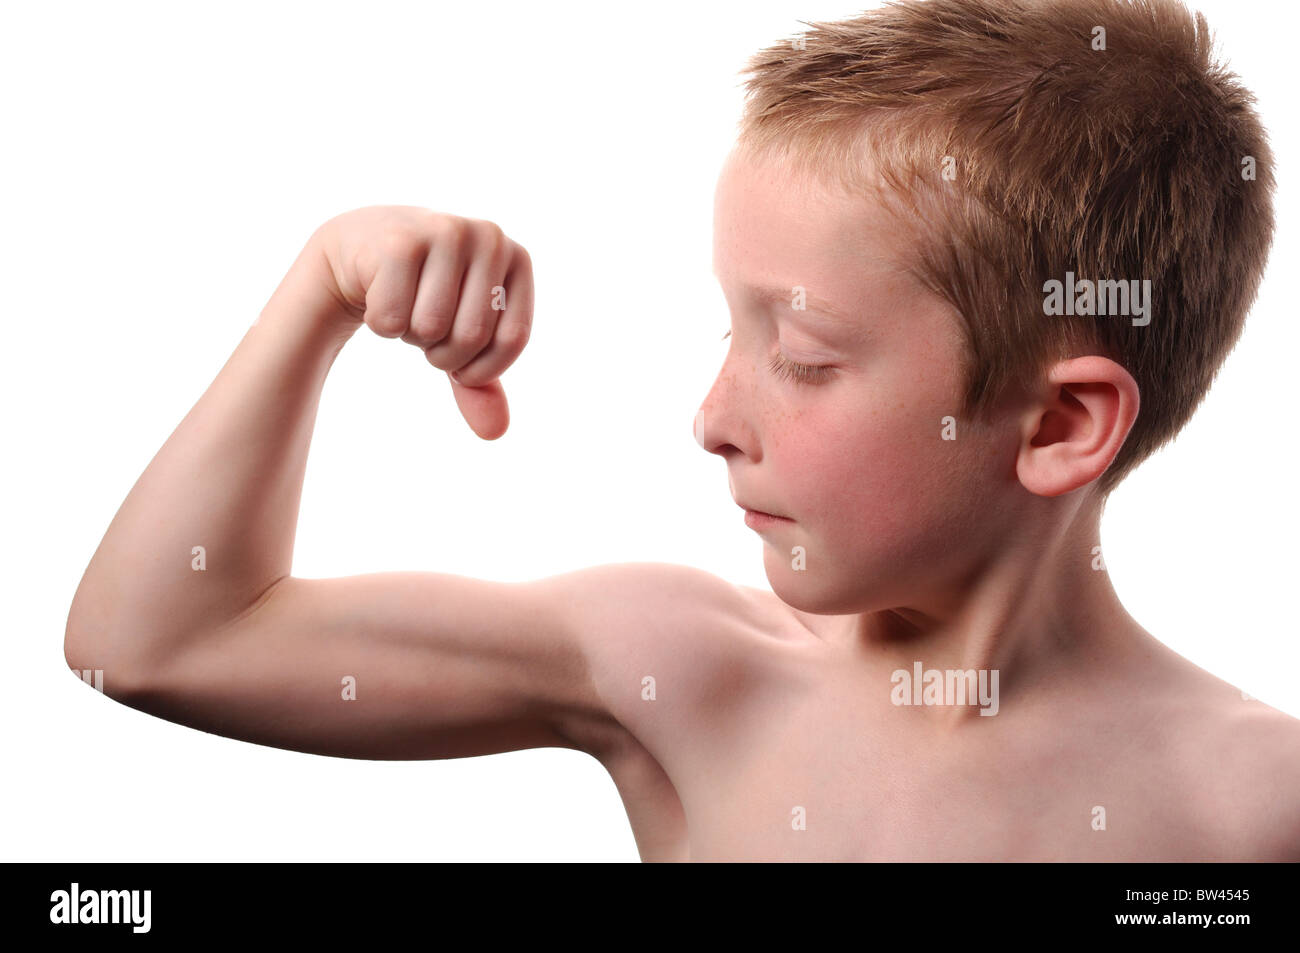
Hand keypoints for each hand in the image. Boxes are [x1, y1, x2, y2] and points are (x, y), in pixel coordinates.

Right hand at [308, 205, 533, 439]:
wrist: (363, 251)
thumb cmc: (425, 297)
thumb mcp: (460, 339)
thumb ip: (482, 385)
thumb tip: (496, 432)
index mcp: (518, 258)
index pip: (513, 339)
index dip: (482, 368)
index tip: (461, 365)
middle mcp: (489, 236)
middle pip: (470, 336)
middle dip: (441, 352)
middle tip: (426, 328)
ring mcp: (444, 231)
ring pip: (430, 327)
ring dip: (410, 335)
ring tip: (407, 306)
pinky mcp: (399, 242)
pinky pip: (391, 318)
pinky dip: (381, 323)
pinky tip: (379, 292)